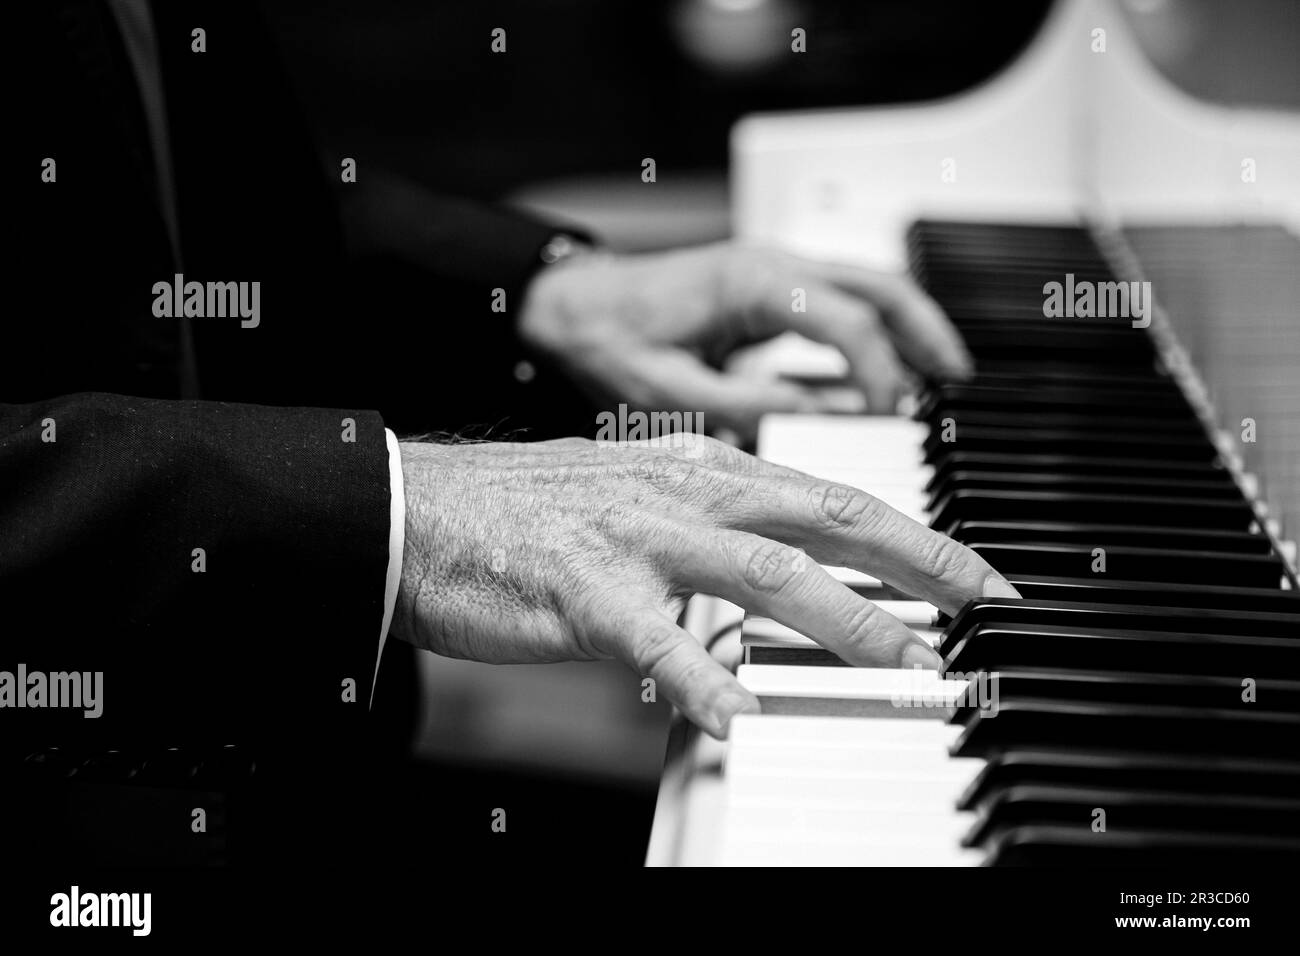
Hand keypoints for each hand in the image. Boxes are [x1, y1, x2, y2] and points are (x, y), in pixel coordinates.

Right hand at [393, 434, 1018, 738]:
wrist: (422, 509)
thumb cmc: (529, 510)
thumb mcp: (637, 496)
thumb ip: (710, 528)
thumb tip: (774, 573)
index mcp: (701, 468)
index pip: (828, 496)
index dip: (912, 534)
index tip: (972, 574)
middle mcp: (682, 491)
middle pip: (824, 518)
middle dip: (918, 562)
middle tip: (985, 602)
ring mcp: (637, 537)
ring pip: (764, 573)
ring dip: (846, 619)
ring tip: (906, 662)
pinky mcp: (584, 590)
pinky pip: (654, 640)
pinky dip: (701, 678)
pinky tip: (740, 715)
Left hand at [518, 241, 972, 435]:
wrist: (571, 308)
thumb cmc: (610, 341)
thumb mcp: (672, 392)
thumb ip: (751, 406)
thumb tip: (828, 420)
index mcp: (754, 285)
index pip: (849, 322)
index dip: (882, 374)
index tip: (896, 419)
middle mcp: (774, 267)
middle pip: (880, 286)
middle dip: (927, 332)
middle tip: (959, 381)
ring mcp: (774, 275)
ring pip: (868, 289)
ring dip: (909, 329)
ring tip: (939, 380)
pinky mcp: (768, 292)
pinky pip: (840, 304)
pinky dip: (874, 334)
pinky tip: (882, 374)